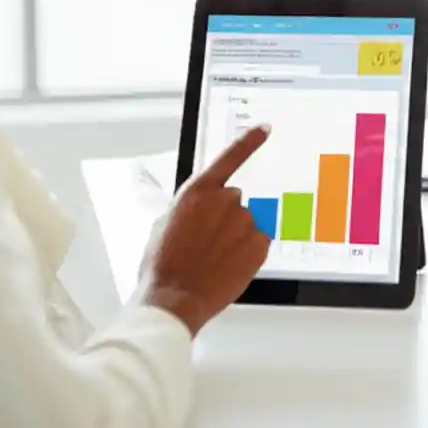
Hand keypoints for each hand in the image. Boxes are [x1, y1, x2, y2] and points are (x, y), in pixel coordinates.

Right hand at [139, 125, 272, 335]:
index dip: (249, 142)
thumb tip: (201, 209)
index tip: (265, 129)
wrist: (175, 298)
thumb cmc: (163, 265)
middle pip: (234, 201)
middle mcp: (226, 201)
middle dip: (224, 219)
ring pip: (245, 224)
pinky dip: (246, 253)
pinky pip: (257, 242)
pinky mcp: (260, 243)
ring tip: (213, 259)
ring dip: (235, 237)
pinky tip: (228, 266)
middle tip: (206, 243)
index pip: (230, 158)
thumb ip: (190, 207)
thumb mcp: (165, 224)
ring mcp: (245, 222)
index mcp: (198, 191)